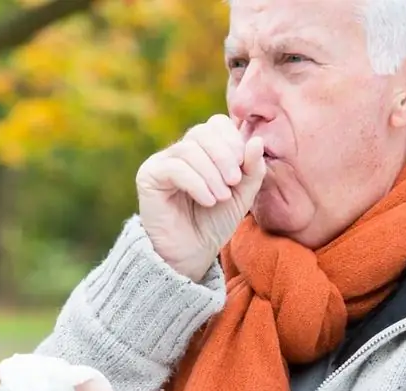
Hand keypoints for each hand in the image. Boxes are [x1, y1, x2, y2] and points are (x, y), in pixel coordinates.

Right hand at [136, 114, 266, 281]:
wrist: (192, 253)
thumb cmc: (216, 222)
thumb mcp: (243, 194)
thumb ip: (252, 168)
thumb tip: (256, 140)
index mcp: (204, 149)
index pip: (217, 124)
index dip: (232, 140)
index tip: (243, 167)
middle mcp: (181, 151)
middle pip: (202, 132)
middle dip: (223, 156)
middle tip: (234, 182)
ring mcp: (162, 161)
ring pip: (188, 149)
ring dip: (211, 174)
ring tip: (221, 197)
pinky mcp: (148, 176)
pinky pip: (174, 168)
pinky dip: (196, 183)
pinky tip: (208, 201)